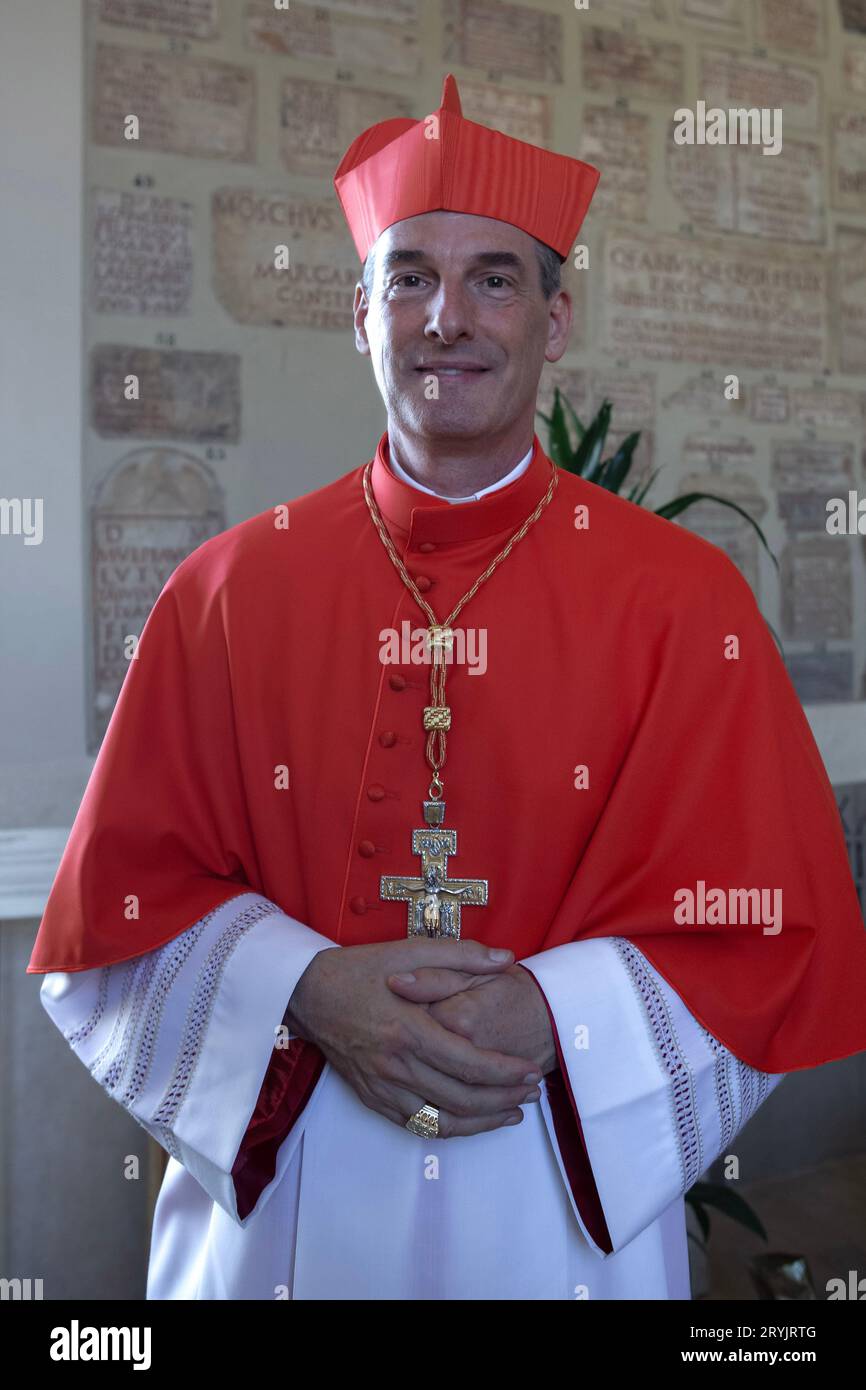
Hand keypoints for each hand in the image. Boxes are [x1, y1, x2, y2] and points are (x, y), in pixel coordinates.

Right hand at [285, 938, 542, 1137]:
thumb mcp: (411, 950)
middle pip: (462, 1099)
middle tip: (532, 1092)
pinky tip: (469, 1120)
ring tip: (511, 1113)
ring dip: (482, 1122)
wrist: (307, 992)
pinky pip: (416, 1124)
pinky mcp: (371, 1096)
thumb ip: (462, 955)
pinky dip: (448, 1128)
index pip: (470, 1064)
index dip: (506, 1073)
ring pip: (441, 1121)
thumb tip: (507, 958)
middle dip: (504, 1100)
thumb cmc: (361, 969)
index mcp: (410, 1030)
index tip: (532, 1071)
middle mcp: (396, 1065)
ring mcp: (382, 1086)